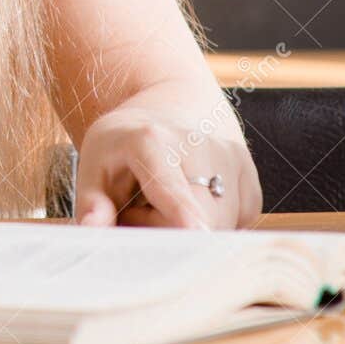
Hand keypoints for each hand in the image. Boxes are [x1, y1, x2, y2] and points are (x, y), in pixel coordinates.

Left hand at [72, 88, 262, 229]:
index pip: (169, 186)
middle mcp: (201, 146)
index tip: (194, 229)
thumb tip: (92, 228)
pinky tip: (195, 203)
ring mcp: (233, 165)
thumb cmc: (127, 146)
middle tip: (142, 209)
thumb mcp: (94, 165)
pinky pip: (234, 230)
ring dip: (189, 232)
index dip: (181, 209)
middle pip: (194, 222)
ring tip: (167, 203)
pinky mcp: (253, 188)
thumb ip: (91, 202)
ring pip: (218, 231)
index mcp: (152, 141)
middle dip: (165, 233)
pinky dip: (211, 227)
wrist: (171, 110)